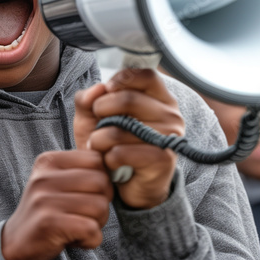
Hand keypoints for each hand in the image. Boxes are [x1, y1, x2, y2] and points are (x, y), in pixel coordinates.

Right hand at [1, 151, 112, 259]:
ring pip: (100, 207)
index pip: (96, 159)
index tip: (88, 195)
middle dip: (102, 203)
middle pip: (102, 183)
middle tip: (86, 216)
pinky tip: (75, 240)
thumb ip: (83, 172)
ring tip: (78, 227)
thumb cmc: (47, 211)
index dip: (102, 180)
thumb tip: (119, 169)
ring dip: (97, 224)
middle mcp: (44, 177)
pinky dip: (91, 240)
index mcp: (49, 161)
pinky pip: (91, 229)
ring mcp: (44, 199)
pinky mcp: (48, 223)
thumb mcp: (58, 182)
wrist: (17, 242)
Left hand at [74, 68, 184, 209]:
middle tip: (96, 124)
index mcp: (159, 98)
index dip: (121, 79)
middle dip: (100, 110)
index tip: (107, 90)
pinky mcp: (162, 159)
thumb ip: (88, 100)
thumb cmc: (113, 145)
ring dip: (99, 140)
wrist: (128, 185)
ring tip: (99, 147)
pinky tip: (111, 163)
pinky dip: (107, 159)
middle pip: (127, 99)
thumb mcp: (94, 119)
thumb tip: (96, 89)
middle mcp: (170, 114)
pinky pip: (121, 153)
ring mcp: (169, 137)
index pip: (146, 74)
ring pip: (119, 129)